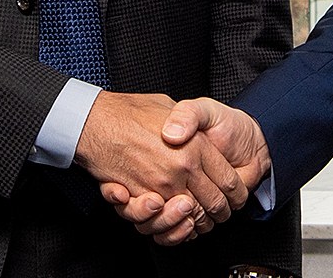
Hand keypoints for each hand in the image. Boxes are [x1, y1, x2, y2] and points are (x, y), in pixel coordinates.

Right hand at [74, 91, 245, 242]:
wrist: (96, 121)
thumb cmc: (131, 111)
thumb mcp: (171, 104)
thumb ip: (191, 120)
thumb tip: (205, 131)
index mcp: (195, 146)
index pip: (228, 180)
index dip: (236, 192)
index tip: (235, 194)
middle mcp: (181, 169)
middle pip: (214, 203)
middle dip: (220, 211)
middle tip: (222, 210)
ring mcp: (161, 186)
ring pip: (192, 217)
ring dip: (199, 222)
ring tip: (200, 216)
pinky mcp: (141, 199)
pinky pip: (166, 222)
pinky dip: (175, 228)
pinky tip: (179, 221)